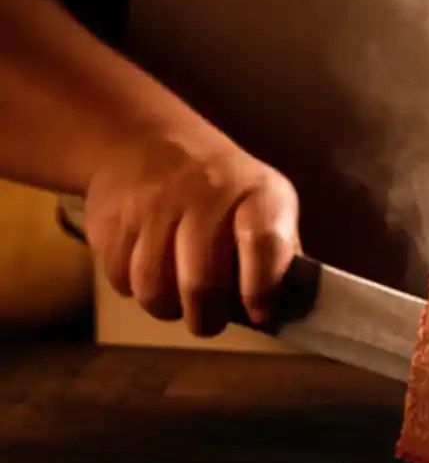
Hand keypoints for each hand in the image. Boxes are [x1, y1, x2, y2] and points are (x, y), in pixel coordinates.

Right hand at [83, 128, 300, 335]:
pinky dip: (134, 287)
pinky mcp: (111, 220)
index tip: (260, 313)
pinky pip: (120, 280)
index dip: (263, 289)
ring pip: (154, 291)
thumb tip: (284, 307)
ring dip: (167, 307)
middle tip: (209, 320)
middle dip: (207, 318)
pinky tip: (149, 269)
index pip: (265, 243)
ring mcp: (153, 207)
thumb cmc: (223, 188)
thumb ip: (279, 252)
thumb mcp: (266, 201)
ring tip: (177, 295)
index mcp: (256, 193)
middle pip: (202, 283)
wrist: (145, 143)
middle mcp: (205, 195)